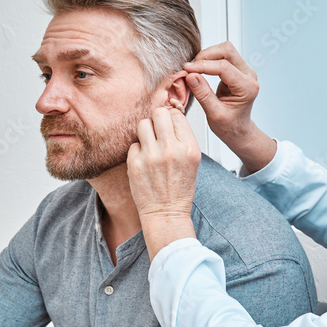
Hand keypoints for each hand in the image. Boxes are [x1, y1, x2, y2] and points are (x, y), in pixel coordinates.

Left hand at [127, 106, 200, 258]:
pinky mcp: (135, 163)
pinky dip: (138, 150)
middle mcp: (171, 149)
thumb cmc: (179, 189)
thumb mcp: (192, 162)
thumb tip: (170, 116)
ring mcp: (151, 156)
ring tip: (150, 144)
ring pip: (143, 124)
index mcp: (189, 148)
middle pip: (159, 113)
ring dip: (145, 131)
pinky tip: (144, 161)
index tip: (168, 125)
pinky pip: (133, 144)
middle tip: (157, 130)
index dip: (171, 118)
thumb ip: (182, 138)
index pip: (177, 115)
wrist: (165, 213)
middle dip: (157, 119)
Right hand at [184, 42, 275, 174]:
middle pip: (227, 51)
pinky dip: (209, 60)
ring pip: (225, 51)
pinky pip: (223, 57)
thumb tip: (191, 75)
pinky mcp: (237, 71)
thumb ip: (203, 94)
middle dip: (206, 55)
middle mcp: (249, 76)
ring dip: (207, 56)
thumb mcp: (214, 114)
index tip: (187, 69)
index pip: (224, 67)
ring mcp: (244, 72)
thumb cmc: (230, 126)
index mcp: (246, 88)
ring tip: (194, 68)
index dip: (203, 66)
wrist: (238, 131)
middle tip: (190, 67)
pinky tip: (199, 69)